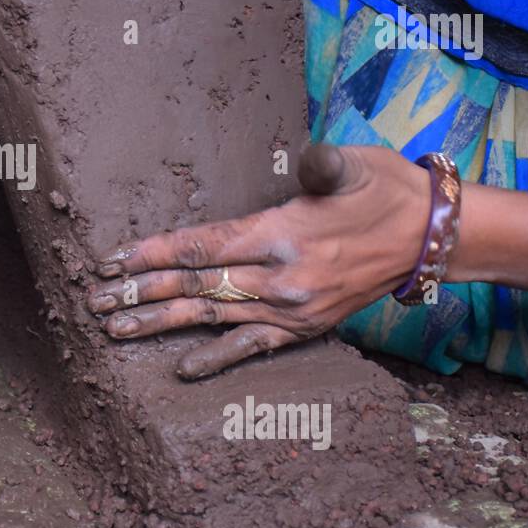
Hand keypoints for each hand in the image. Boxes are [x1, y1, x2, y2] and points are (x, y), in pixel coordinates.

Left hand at [86, 144, 431, 378]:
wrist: (433, 239)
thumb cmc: (387, 190)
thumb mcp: (355, 164)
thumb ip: (321, 164)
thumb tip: (305, 157)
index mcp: (283, 234)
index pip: (202, 247)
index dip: (152, 254)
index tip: (112, 261)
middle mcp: (282, 279)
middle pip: (196, 286)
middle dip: (140, 293)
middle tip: (94, 301)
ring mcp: (292, 310)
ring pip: (212, 317)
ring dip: (161, 324)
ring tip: (116, 329)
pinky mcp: (305, 328)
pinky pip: (252, 348)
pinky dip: (216, 359)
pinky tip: (183, 369)